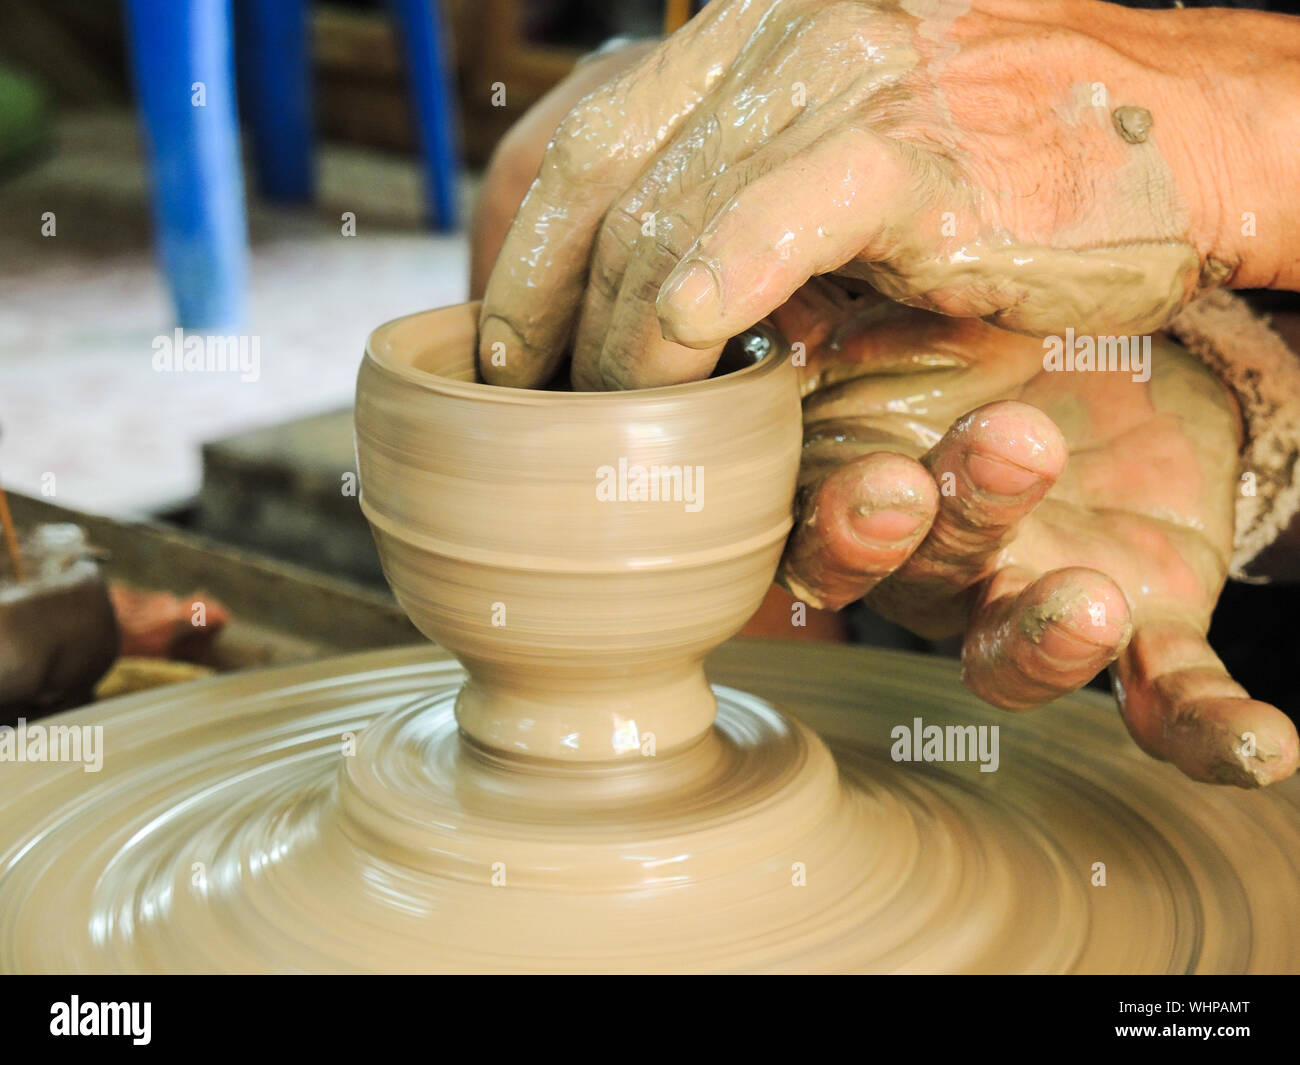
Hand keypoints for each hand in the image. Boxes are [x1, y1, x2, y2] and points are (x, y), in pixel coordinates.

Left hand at [478, 0, 1294, 391]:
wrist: (1180, 131)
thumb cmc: (1010, 158)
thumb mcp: (854, 150)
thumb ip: (751, 192)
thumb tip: (654, 300)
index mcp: (758, 27)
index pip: (599, 138)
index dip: (532, 250)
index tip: (507, 342)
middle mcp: (786, 32)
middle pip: (611, 183)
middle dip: (554, 311)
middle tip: (538, 406)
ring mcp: (846, 82)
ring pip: (669, 222)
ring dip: (622, 346)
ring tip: (613, 427)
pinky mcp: (910, 156)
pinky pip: (767, 230)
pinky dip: (701, 298)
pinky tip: (669, 354)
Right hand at [773, 278, 1297, 786]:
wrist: (1126, 318)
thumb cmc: (987, 294)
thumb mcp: (905, 256)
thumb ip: (814, 268)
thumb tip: (690, 297)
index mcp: (865, 472)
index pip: (817, 528)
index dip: (837, 528)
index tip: (876, 480)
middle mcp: (933, 553)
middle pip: (909, 583)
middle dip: (926, 544)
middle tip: (954, 476)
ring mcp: (1031, 588)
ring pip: (1011, 653)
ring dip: (1040, 639)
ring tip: (1085, 595)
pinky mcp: (1141, 615)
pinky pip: (1166, 695)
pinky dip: (1208, 730)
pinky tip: (1262, 747)